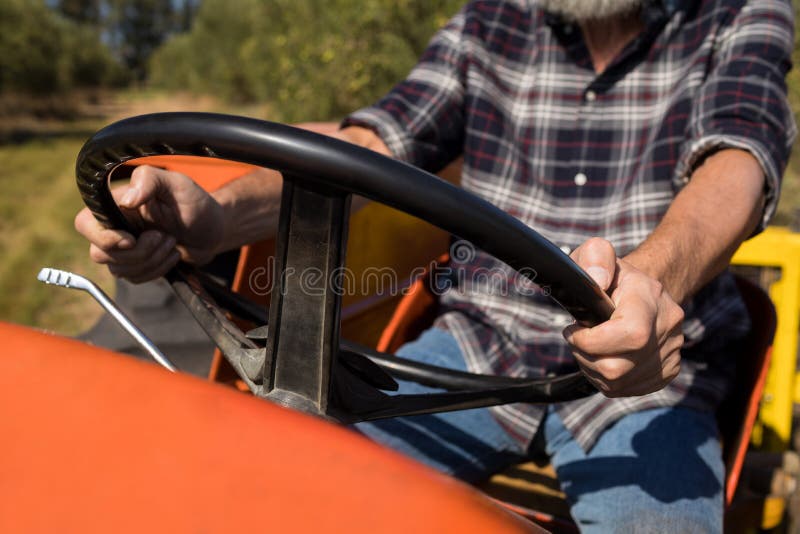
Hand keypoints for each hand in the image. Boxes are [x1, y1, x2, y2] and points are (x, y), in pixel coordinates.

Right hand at [74, 165, 224, 282]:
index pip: (85, 224)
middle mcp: (114, 226)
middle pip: (100, 254)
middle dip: (139, 252)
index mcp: (115, 204)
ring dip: (152, 260)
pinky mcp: (136, 265)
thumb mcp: (177, 184)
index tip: (133, 239)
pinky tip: (173, 254)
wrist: (212, 229)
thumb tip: (127, 199)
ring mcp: (123, 248)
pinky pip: (135, 278)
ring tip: (172, 241)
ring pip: (119, 270)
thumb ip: (150, 181)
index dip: (104, 238)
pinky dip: (157, 270)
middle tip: (166, 236)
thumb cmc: (194, 202)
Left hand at [564, 238, 683, 396]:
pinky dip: (607, 380)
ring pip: (620, 383)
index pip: (630, 334)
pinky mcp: (668, 370)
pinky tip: (602, 359)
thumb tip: (597, 281)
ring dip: (592, 370)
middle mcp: (668, 325)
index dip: (592, 342)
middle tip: (577, 340)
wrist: (643, 290)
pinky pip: (629, 389)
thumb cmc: (612, 274)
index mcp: (650, 296)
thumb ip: (594, 258)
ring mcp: (672, 350)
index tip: (573, 331)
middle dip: (585, 358)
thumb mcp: (596, 254)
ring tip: (587, 349)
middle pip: (618, 367)